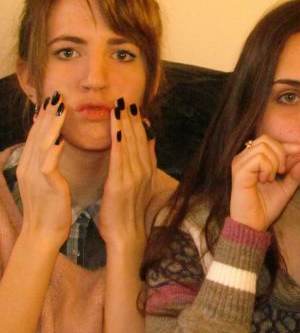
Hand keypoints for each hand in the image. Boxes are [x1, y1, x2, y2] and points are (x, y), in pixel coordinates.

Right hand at [16, 92, 70, 246]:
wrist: (43, 234)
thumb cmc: (50, 209)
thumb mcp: (46, 181)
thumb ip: (47, 162)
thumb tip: (54, 143)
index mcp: (30, 165)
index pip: (36, 136)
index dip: (44, 117)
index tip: (52, 100)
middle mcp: (29, 167)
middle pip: (37, 135)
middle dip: (47, 114)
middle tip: (55, 94)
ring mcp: (36, 176)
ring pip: (41, 144)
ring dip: (51, 125)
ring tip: (59, 107)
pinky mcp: (46, 186)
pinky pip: (48, 164)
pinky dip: (53, 150)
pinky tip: (60, 138)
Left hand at [98, 100, 154, 254]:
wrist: (126, 234)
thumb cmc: (127, 211)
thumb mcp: (139, 184)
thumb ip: (144, 161)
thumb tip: (149, 140)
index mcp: (148, 170)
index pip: (144, 140)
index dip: (139, 122)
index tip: (134, 105)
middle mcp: (144, 170)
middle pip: (139, 138)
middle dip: (132, 117)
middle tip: (126, 98)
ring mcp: (134, 176)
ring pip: (130, 143)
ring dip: (125, 123)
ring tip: (120, 105)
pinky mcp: (121, 183)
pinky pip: (120, 156)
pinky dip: (119, 139)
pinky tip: (116, 126)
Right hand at [230, 135, 299, 230]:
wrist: (252, 225)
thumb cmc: (265, 208)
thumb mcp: (285, 189)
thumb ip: (294, 175)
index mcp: (252, 160)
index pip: (271, 142)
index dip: (289, 145)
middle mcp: (243, 158)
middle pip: (266, 139)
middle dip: (281, 153)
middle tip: (283, 171)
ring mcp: (239, 163)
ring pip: (263, 147)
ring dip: (274, 162)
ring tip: (272, 178)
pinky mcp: (239, 171)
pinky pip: (259, 158)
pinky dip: (268, 168)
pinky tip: (265, 180)